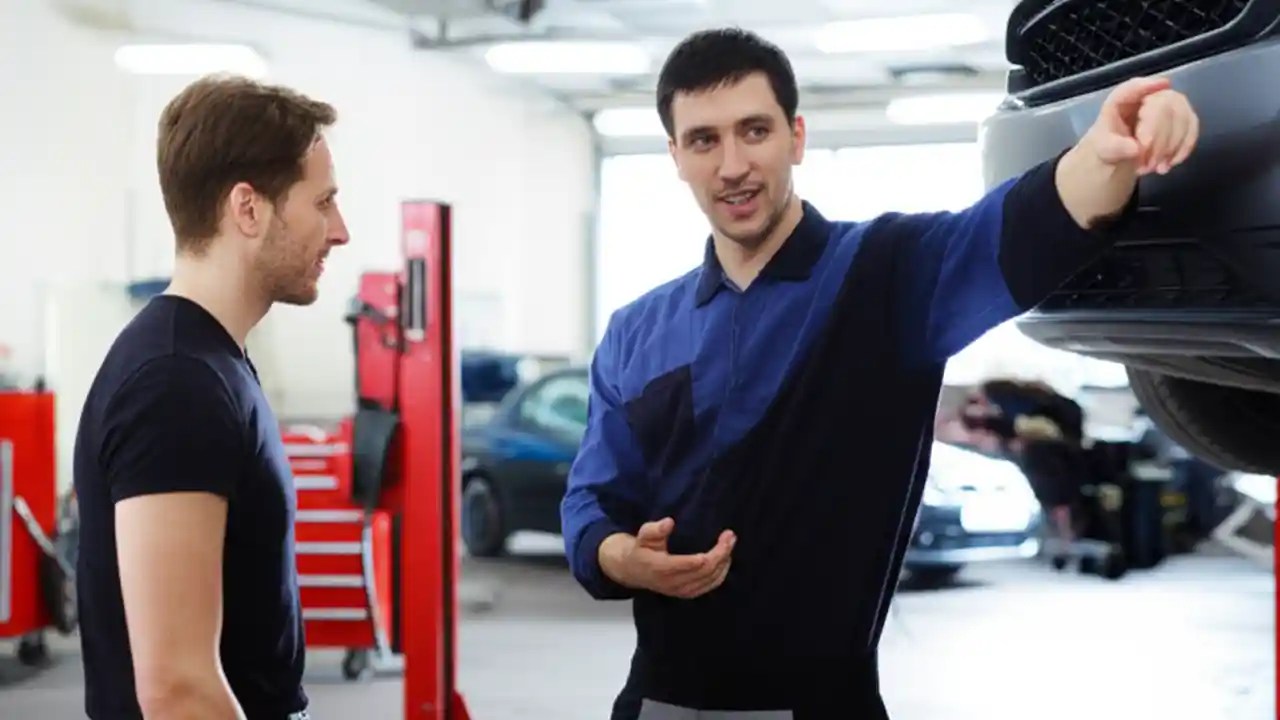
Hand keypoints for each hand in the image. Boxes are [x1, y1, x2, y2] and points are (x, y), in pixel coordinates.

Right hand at [599, 517, 735, 598]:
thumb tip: (669, 522)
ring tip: (730, 542)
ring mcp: (680, 591)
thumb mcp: (643, 535)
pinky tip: (726, 559)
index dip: (708, 555)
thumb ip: (654, 529)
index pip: (689, 565)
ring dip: (724, 562)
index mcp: (660, 568)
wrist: (633, 570)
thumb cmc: (641, 548)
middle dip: (721, 553)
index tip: (723, 540)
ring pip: (710, 579)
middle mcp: (672, 583)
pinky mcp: (687, 593)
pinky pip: (709, 586)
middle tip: (730, 535)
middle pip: (704, 571)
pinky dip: (721, 573)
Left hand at [1085, 76, 1199, 175]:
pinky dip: (1183, 148)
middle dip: (1158, 139)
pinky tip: (1171, 163)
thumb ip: (1115, 147)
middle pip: (1164, 106)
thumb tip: (1135, 148)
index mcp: (1122, 100)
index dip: (1147, 85)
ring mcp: (1169, 105)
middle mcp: (1148, 96)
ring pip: (1182, 116)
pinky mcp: (1184, 119)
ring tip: (1156, 169)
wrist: (1121, 155)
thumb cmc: (1110, 145)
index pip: (1133, 88)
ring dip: (1171, 147)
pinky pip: (1192, 128)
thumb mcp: (1104, 150)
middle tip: (1147, 165)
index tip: (1164, 85)